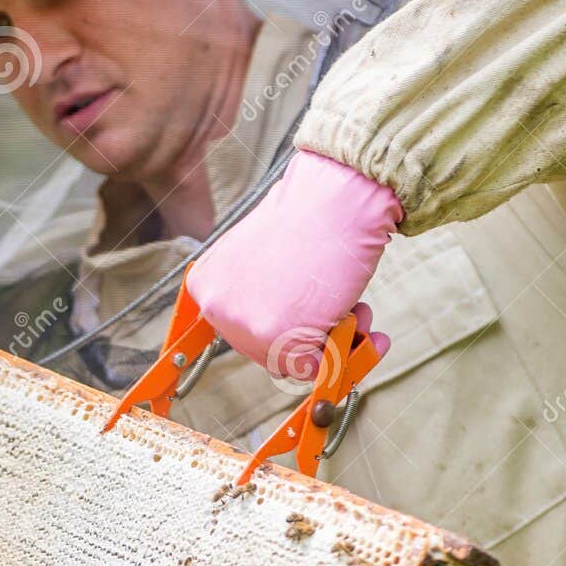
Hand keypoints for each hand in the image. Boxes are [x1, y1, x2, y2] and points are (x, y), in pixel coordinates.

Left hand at [186, 149, 401, 379]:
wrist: (339, 196)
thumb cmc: (313, 222)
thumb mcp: (268, 262)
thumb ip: (264, 302)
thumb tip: (284, 351)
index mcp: (206, 287)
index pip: (243, 334)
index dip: (285, 328)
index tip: (305, 312)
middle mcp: (216, 307)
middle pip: (266, 354)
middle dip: (311, 339)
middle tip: (344, 311)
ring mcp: (244, 324)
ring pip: (294, 364)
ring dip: (335, 343)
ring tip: (356, 312)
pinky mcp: (277, 336)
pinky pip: (315, 369)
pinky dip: (346, 349)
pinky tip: (359, 316)